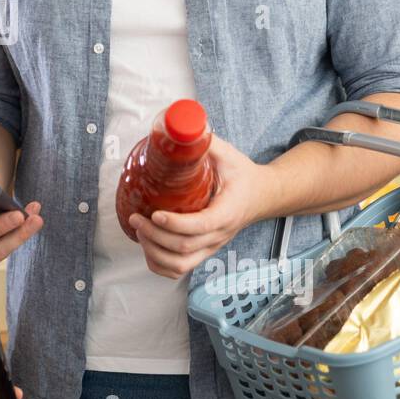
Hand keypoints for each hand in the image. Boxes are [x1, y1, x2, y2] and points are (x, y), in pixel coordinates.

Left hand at [128, 134, 281, 278]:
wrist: (262, 196)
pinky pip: (179, 269)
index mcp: (227, 211)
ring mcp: (211, 246)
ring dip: (154, 252)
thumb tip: (175, 129)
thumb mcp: (228, 154)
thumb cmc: (243, 175)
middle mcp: (219, 234)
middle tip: (137, 217)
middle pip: (184, 248)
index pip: (201, 225)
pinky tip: (147, 244)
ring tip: (140, 230)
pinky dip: (159, 263)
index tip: (156, 213)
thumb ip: (203, 143)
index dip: (176, 224)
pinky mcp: (203, 251)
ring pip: (180, 264)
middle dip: (154, 236)